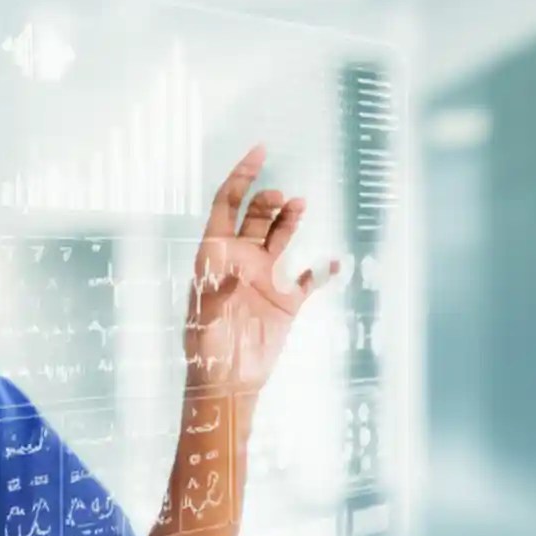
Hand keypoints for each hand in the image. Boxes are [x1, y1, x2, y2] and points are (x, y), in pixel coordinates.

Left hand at [183, 144, 338, 391]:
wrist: (228, 383)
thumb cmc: (205, 352)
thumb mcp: (204, 322)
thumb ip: (216, 295)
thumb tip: (236, 271)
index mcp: (214, 256)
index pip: (225, 204)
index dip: (240, 177)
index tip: (260, 152)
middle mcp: (240, 260)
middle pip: (255, 215)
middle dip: (267, 200)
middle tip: (282, 199)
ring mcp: (264, 278)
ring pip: (281, 235)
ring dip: (292, 219)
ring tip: (300, 205)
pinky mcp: (287, 301)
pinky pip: (310, 277)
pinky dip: (322, 267)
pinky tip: (331, 261)